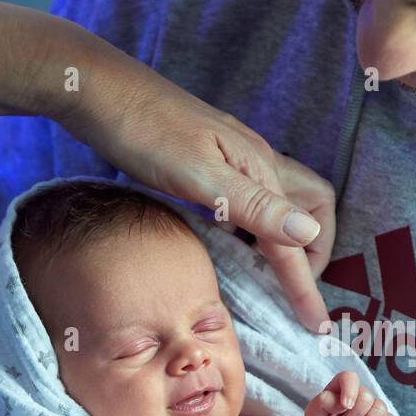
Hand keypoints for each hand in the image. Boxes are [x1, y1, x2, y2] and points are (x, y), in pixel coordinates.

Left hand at [58, 45, 335, 331]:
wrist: (98, 90)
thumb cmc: (144, 133)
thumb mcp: (199, 176)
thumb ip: (254, 206)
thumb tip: (308, 233)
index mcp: (259, 168)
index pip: (293, 239)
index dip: (305, 285)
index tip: (316, 326)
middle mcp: (256, 162)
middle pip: (312, 205)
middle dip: (314, 248)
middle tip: (296, 285)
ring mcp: (234, 158)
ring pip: (283, 200)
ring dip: (286, 236)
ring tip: (271, 273)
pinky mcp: (211, 159)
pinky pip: (252, 198)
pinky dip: (256, 225)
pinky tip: (232, 240)